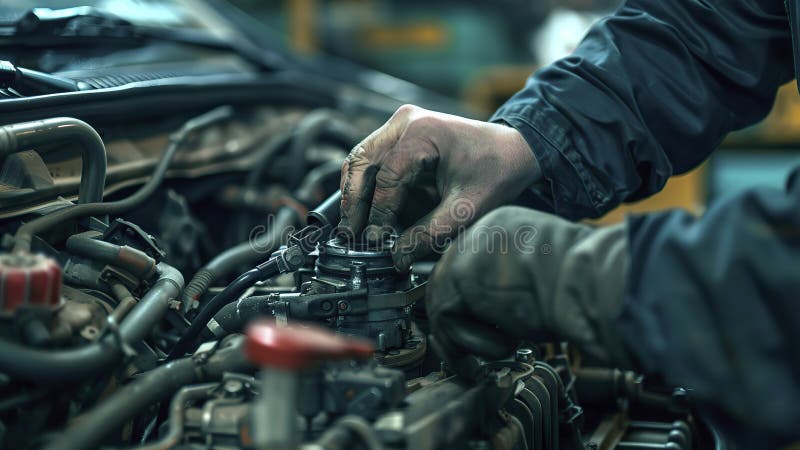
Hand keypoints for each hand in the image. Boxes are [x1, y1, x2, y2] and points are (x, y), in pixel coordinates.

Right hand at [338, 105, 538, 270]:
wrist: (513, 150)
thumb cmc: (496, 171)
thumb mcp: (466, 209)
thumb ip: (430, 233)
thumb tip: (397, 256)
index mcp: (424, 132)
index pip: (387, 177)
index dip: (378, 213)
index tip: (375, 240)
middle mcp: (406, 121)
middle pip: (362, 161)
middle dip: (354, 201)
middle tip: (350, 234)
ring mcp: (400, 124)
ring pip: (361, 158)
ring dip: (354, 192)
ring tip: (352, 226)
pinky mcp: (400, 134)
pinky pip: (372, 158)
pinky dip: (365, 184)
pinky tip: (365, 210)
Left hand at [426, 206, 633, 374]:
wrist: (593, 283)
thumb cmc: (585, 286)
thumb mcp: (543, 279)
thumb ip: (512, 290)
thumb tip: (499, 319)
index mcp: (506, 227)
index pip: (471, 266)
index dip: (472, 307)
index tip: (481, 333)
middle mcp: (483, 232)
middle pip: (449, 281)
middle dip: (456, 325)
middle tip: (468, 356)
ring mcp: (468, 251)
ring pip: (444, 301)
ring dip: (467, 338)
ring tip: (497, 353)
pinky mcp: (460, 276)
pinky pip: (448, 318)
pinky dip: (472, 341)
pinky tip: (504, 345)